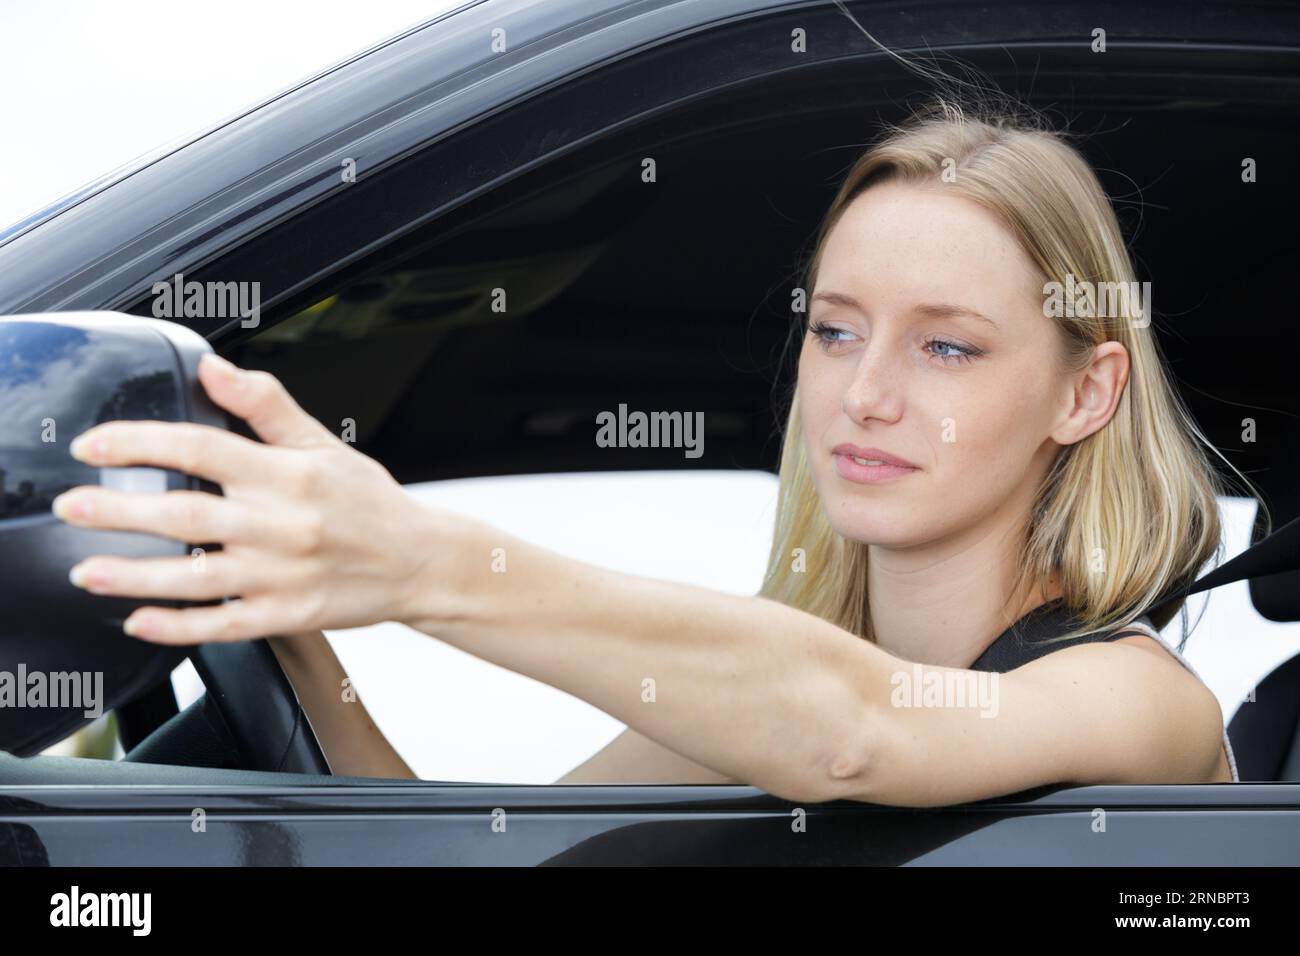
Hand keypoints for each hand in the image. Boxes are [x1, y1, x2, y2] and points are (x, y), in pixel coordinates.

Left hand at [53, 353, 444, 644]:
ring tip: (87, 569)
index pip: (201, 448)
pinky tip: (138, 621)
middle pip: (186, 515)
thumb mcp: (322, 442)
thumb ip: (264, 406)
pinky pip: (222, 625)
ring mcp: (282, 576)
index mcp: (286, 474)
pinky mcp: (287, 616)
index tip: (93, 446)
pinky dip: (177, 626)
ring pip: (195, 577)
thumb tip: (211, 367)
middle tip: (71, 505)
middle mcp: (281, 525)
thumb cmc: (368, 501)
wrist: (420, 562)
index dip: (140, 443)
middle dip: (120, 510)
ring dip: (133, 575)